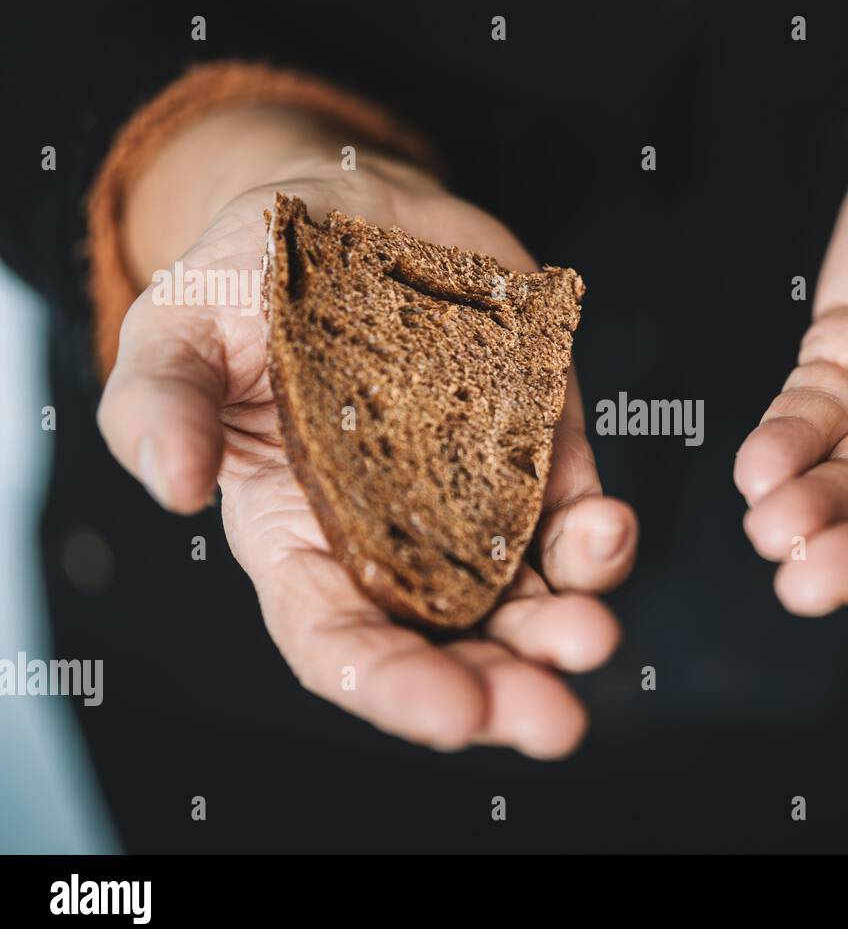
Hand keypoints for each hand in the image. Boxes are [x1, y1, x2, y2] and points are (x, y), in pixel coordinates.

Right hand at [97, 107, 636, 757]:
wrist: (349, 211)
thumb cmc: (248, 280)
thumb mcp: (177, 331)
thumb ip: (159, 405)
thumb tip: (172, 487)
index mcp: (301, 536)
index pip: (343, 641)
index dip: (394, 687)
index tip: (453, 714)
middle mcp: (397, 536)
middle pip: (452, 640)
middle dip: (503, 688)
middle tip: (552, 718)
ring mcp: (476, 495)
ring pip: (528, 594)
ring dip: (566, 625)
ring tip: (594, 638)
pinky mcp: (538, 447)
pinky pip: (574, 511)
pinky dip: (599, 536)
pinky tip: (608, 529)